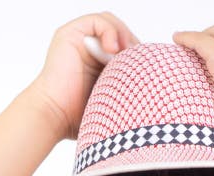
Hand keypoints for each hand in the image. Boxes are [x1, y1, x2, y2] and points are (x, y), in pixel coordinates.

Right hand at [26, 12, 139, 140]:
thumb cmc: (80, 115)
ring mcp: (78, 39)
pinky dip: (110, 31)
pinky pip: (98, 21)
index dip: (138, 52)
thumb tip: (158, 89)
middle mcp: (88, 47)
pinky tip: (114, 50)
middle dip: (133, 43)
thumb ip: (129, 88)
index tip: (146, 69)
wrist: (55, 116)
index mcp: (98, 61)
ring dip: (123, 35)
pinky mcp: (69, 34)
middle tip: (140, 61)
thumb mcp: (113, 99)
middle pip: (120, 31)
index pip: (126, 44)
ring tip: (127, 55)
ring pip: (110, 22)